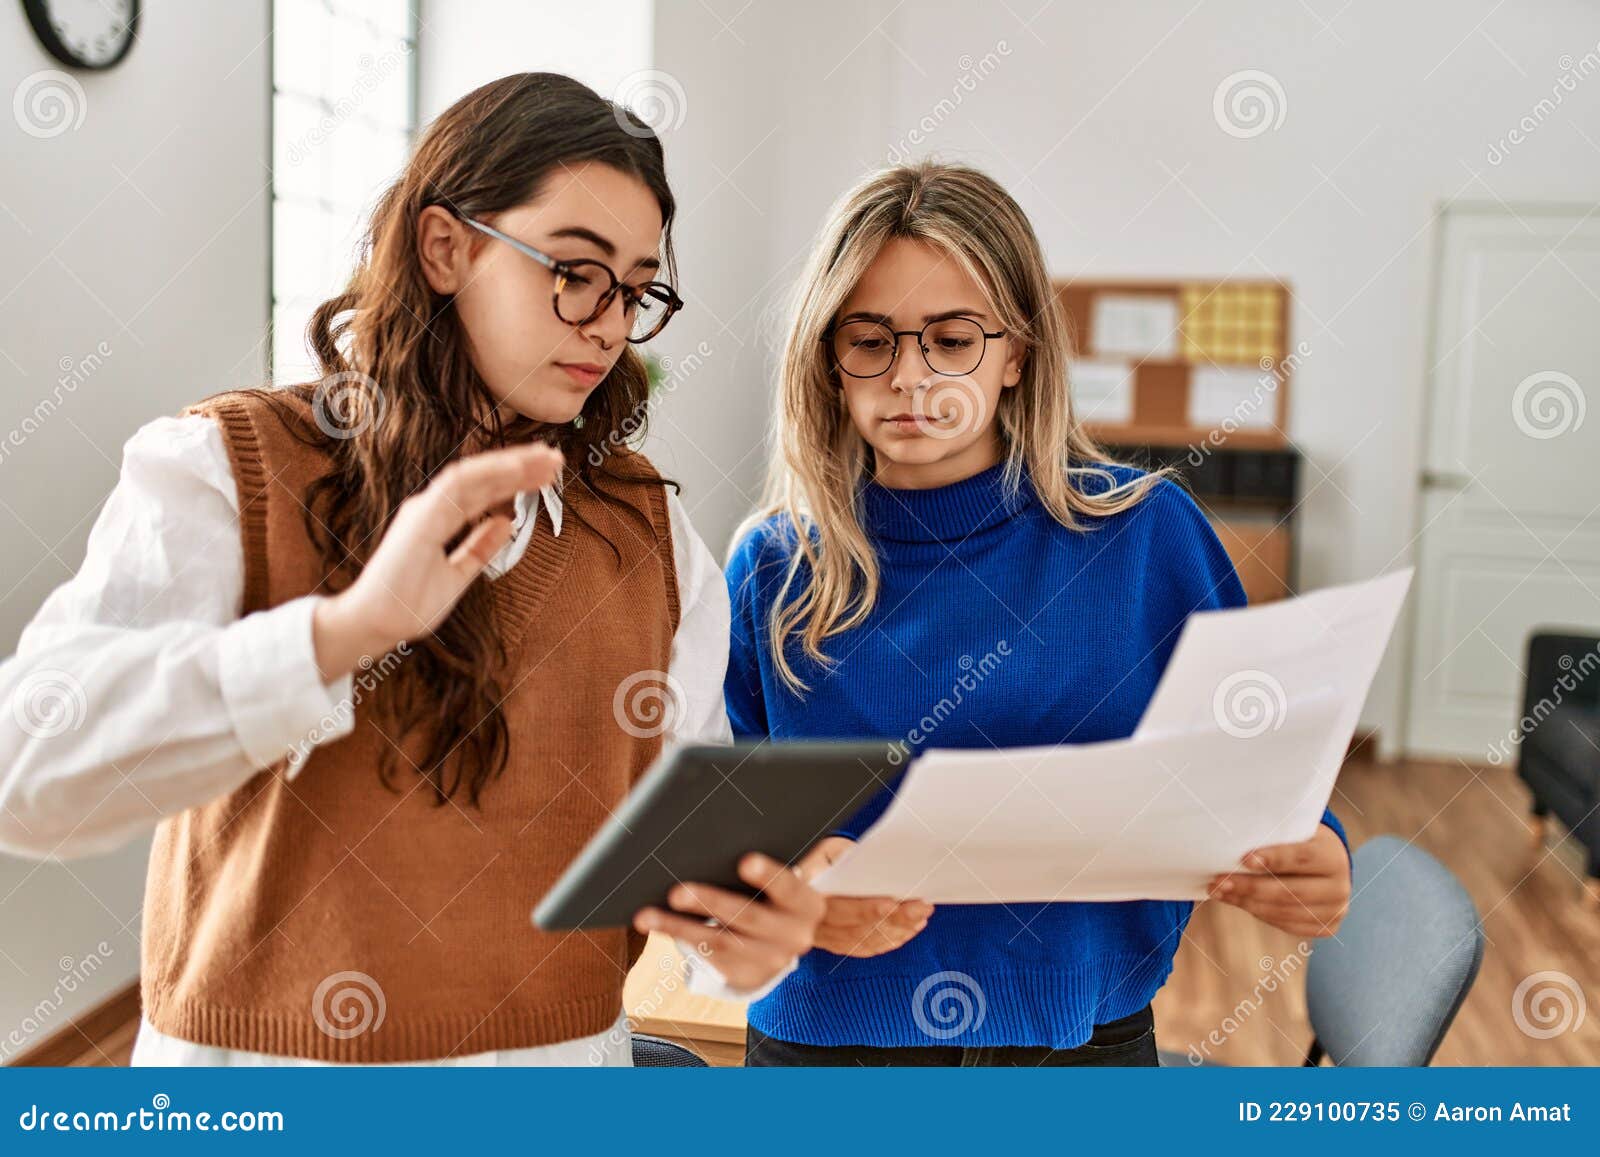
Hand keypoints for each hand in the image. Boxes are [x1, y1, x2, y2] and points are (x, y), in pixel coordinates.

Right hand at [311, 443, 563, 678]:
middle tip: (555, 459)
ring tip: (545, 458)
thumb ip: (480, 548)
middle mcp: (432, 508)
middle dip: (521, 466)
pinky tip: (516, 466)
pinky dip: (488, 471)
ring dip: (511, 463)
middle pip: (484, 479)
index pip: (483, 492)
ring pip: (475, 474)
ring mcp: (426, 508)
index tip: (546, 475)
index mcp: (439, 519)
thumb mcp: (459, 574)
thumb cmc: (409, 604)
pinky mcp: (422, 515)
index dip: (515, 481)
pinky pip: (459, 484)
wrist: (379, 623)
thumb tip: (506, 523)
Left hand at [632, 854, 824, 990]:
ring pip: (720, 943)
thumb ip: (765, 867)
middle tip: (676, 892)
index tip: (745, 861)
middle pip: (748, 918)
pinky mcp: (746, 975)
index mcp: (806, 905)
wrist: (791, 937)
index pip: (789, 887)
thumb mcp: (785, 881)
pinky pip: (710, 958)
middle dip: (710, 904)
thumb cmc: (778, 893)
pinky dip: (682, 938)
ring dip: (679, 928)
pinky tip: (658, 926)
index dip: (768, 875)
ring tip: (646, 916)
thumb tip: (722, 837)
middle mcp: (793, 937)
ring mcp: (770, 961)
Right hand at [799, 835, 932, 957]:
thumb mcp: (826, 850)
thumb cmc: (817, 859)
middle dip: (895, 919)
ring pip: (864, 941)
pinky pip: (865, 948)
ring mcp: (824, 936)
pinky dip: (889, 940)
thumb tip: (874, 863)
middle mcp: (814, 922)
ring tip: (920, 916)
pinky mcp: (836, 943)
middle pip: (858, 929)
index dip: (866, 910)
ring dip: (897, 931)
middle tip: (921, 907)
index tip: (892, 904)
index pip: (838, 908)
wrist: (797, 877)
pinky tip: (907, 930)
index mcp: (808, 896)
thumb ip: (845, 857)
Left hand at [1206, 826, 1350, 936]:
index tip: (1244, 859)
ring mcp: (1335, 911)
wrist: (1325, 862)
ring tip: (1220, 891)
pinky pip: (1287, 925)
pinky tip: (1237, 901)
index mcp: (1334, 856)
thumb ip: (1272, 835)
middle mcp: (1340, 887)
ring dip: (1247, 903)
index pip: (1303, 858)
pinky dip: (1259, 913)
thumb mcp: (1293, 830)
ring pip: (1285, 912)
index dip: (1274, 859)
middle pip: (1291, 892)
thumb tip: (1231, 840)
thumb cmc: (1298, 840)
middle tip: (1219, 882)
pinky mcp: (1326, 928)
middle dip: (1250, 887)